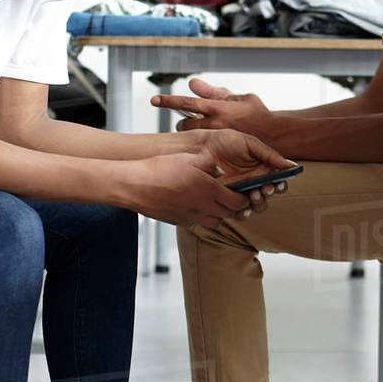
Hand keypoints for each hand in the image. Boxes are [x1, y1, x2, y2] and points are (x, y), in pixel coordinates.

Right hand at [124, 135, 294, 227]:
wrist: (135, 185)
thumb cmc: (160, 169)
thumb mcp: (189, 159)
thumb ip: (210, 165)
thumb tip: (220, 170)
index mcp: (209, 190)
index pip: (239, 201)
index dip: (246, 198)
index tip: (246, 193)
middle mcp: (203, 207)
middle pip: (230, 214)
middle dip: (236, 208)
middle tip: (237, 199)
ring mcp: (191, 217)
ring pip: (216, 222)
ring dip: (221, 214)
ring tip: (218, 203)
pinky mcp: (180, 221)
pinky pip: (199, 223)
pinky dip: (204, 217)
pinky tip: (197, 205)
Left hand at [151, 77, 270, 136]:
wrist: (276, 135)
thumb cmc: (257, 114)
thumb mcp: (237, 97)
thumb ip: (213, 91)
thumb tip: (192, 83)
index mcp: (218, 108)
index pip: (188, 102)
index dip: (169, 101)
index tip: (154, 100)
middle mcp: (215, 123)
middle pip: (184, 122)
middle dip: (181, 121)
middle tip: (187, 120)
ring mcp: (217, 138)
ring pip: (191, 135)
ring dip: (190, 132)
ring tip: (201, 131)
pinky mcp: (221, 148)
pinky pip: (203, 145)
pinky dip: (202, 142)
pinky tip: (209, 142)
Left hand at [196, 129, 295, 208]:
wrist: (200, 146)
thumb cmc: (225, 141)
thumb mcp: (249, 143)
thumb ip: (270, 155)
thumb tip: (291, 166)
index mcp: (263, 169)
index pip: (278, 181)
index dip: (281, 184)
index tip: (279, 183)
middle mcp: (254, 182)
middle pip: (269, 195)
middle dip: (269, 193)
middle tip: (265, 189)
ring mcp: (241, 192)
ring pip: (257, 205)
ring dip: (259, 203)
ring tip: (254, 194)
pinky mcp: (227, 199)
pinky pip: (239, 211)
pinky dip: (244, 213)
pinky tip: (244, 209)